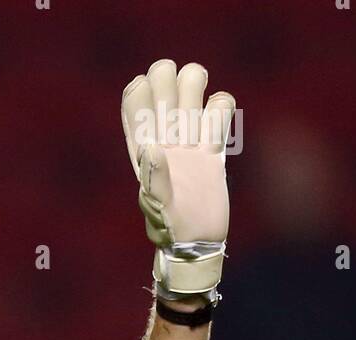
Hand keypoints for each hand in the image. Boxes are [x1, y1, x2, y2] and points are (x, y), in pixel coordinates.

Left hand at [121, 58, 235, 297]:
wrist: (197, 243)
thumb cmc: (171, 230)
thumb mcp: (158, 209)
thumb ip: (154, 179)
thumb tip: (152, 146)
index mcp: (142, 145)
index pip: (134, 96)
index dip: (141, 90)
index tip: (153, 111)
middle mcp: (164, 135)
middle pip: (163, 81)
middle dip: (170, 81)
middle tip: (178, 109)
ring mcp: (189, 137)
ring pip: (191, 85)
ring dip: (196, 84)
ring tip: (198, 115)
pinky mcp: (213, 146)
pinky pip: (220, 107)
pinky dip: (221, 105)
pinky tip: (217, 126)